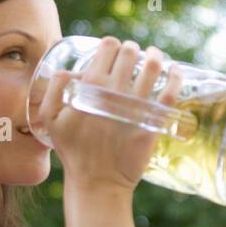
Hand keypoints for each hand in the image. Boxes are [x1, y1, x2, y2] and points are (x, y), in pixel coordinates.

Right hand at [40, 39, 180, 191]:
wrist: (97, 181)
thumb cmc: (72, 151)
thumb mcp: (50, 119)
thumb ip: (55, 88)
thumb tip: (70, 70)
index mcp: (92, 84)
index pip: (108, 46)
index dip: (112, 45)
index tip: (114, 52)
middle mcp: (116, 89)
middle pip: (131, 52)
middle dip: (133, 49)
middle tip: (134, 55)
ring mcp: (137, 103)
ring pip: (153, 65)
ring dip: (156, 55)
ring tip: (156, 57)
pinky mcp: (154, 119)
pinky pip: (171, 90)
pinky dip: (175, 75)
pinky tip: (175, 70)